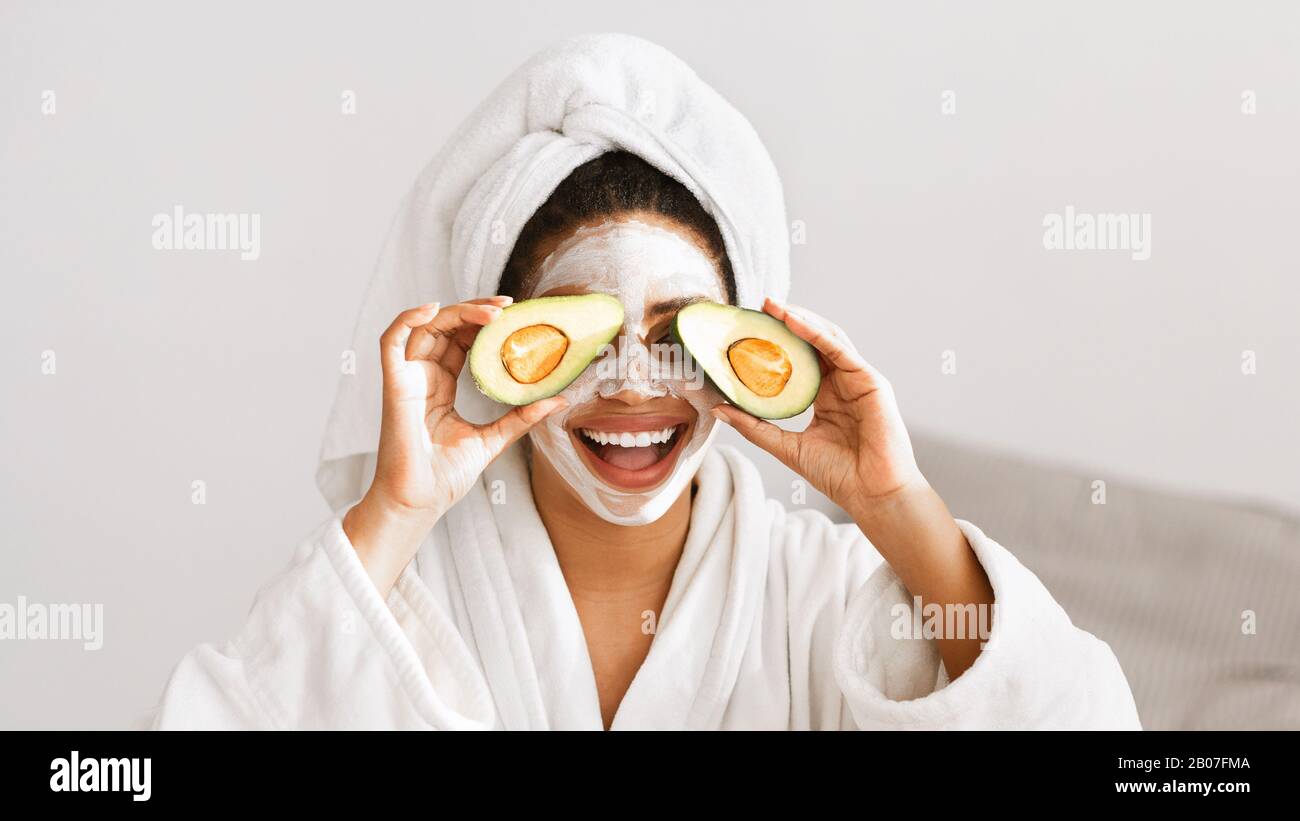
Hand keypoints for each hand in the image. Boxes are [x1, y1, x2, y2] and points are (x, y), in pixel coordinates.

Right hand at [344, 297, 567, 593]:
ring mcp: (406, 379)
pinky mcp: (394, 385)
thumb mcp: (494, 439)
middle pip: (446, 327)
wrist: (421, 501)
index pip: (461, 340)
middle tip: (508, 308)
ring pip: (425, 327)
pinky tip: (432, 308)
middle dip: (476, 311)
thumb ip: (521, 417)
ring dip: (457, 311)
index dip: (484, 324)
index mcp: (441, 386)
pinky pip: (390, 342)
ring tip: (491, 312)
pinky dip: (407, 319)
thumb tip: (558, 400)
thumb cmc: (446, 476)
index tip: (514, 317)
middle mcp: (423, 377)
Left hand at [710, 297, 924, 521]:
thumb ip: (754, 426)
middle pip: (814, 342)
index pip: (800, 359)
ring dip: (801, 320)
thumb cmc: (837, 475)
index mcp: (824, 396)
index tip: (750, 327)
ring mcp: (858, 380)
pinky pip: (841, 350)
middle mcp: (842, 384)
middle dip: (788, 321)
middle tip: (760, 306)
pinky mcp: (870, 381)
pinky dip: (817, 334)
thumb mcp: (786, 446)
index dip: (777, 341)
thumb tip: (718, 409)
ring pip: (828, 338)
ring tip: (774, 307)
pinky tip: (795, 322)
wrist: (871, 494)